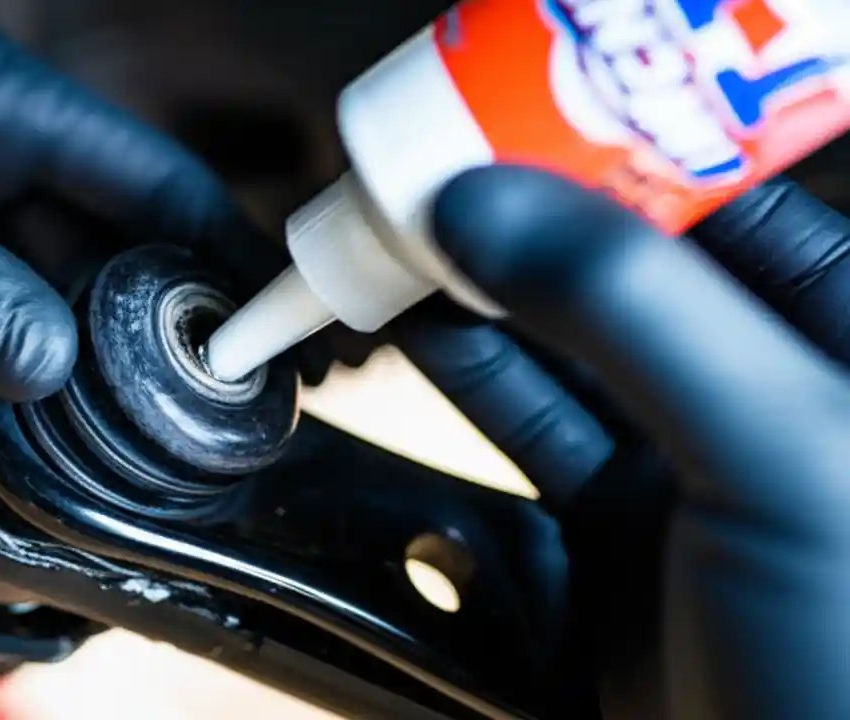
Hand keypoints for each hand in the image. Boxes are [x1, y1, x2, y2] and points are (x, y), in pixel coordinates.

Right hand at [403, 167, 849, 718]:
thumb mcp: (779, 450)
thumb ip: (628, 309)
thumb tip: (486, 201)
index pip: (726, 197)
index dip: (617, 140)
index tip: (517, 103)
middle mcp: (771, 396)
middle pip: (629, 264)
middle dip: (530, 212)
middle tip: (438, 160)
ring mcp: (690, 465)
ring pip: (567, 342)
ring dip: (481, 285)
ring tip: (404, 233)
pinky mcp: (613, 533)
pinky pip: (529, 427)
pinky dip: (467, 373)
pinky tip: (420, 325)